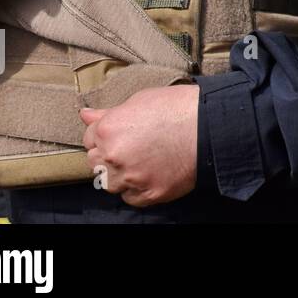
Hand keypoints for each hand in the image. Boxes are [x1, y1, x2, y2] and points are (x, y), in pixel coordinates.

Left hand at [82, 84, 199, 207]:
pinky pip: (130, 197)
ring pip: (110, 183)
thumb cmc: (178, 107)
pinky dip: (137, 188)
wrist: (212, 126)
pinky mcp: (149, 194)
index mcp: (108, 129)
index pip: (88, 138)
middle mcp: (113, 156)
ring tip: (142, 161)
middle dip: (109, 155)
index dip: (105, 134)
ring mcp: (131, 178)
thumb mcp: (141, 100)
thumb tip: (85, 115)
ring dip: (121, 174)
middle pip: (95, 162)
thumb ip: (110, 112)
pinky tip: (151, 173)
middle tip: (133, 146)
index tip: (121, 133)